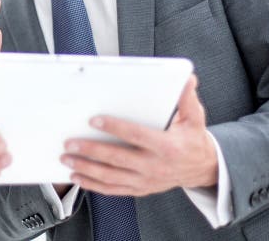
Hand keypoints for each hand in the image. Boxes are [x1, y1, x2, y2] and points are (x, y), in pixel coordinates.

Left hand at [61, 74, 216, 196]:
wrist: (202, 169)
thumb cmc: (193, 140)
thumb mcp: (195, 118)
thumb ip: (187, 98)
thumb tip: (187, 78)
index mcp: (166, 146)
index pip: (136, 136)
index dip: (115, 128)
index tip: (94, 120)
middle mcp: (154, 166)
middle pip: (117, 158)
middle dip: (91, 150)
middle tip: (70, 142)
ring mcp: (146, 180)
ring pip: (111, 177)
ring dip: (87, 168)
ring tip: (67, 158)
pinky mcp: (140, 189)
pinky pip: (113, 189)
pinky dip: (93, 185)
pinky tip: (78, 177)